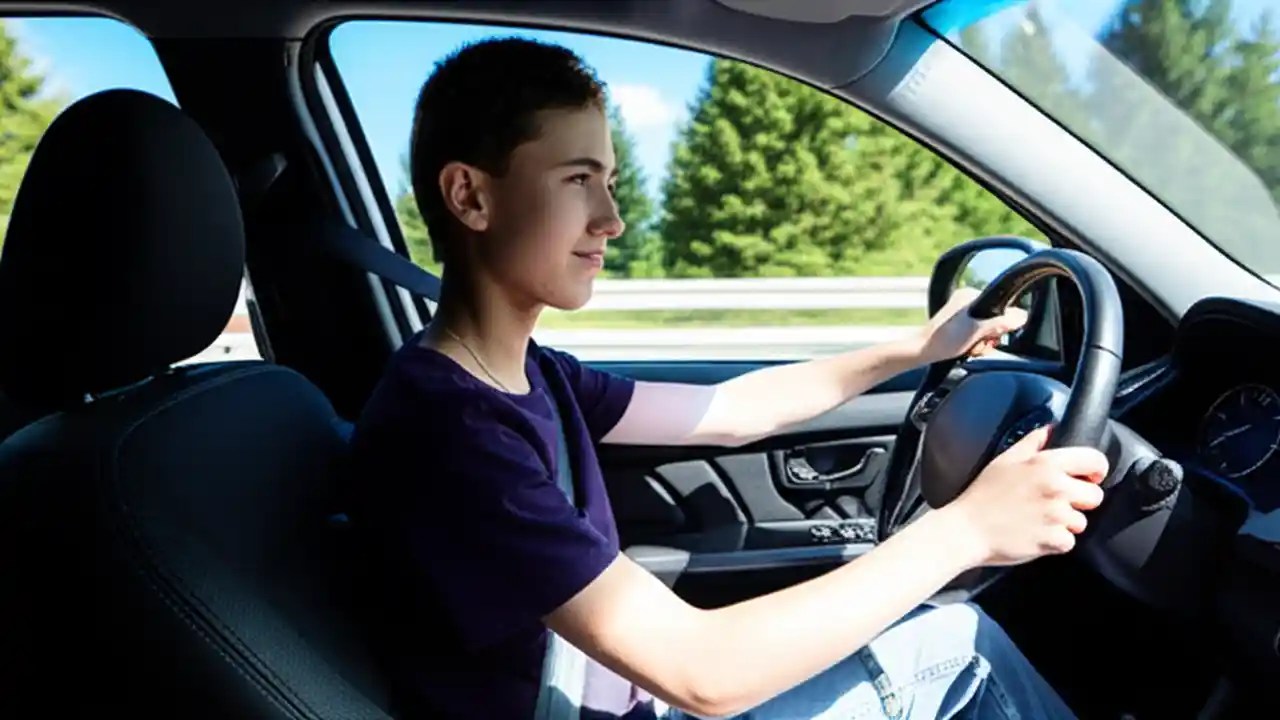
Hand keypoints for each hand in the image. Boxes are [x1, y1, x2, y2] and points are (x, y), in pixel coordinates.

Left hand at [916, 287, 1026, 364]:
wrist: (922, 352)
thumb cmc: (945, 340)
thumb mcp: (977, 331)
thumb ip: (1001, 323)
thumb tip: (1022, 316)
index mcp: (970, 295)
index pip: (1000, 306)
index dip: (1001, 324)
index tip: (993, 335)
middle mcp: (965, 301)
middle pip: (994, 318)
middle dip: (990, 336)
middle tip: (979, 344)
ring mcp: (961, 313)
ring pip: (985, 328)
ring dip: (982, 342)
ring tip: (971, 348)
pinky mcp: (957, 325)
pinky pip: (976, 333)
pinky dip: (975, 343)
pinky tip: (967, 349)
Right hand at [942, 425, 1108, 567]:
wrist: (966, 530)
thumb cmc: (982, 496)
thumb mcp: (1005, 460)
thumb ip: (1032, 442)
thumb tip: (1051, 429)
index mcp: (1046, 464)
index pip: (1095, 461)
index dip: (1095, 470)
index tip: (1088, 477)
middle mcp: (1056, 488)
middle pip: (1095, 496)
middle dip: (1079, 501)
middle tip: (1054, 502)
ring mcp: (1056, 516)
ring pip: (1081, 522)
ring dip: (1065, 524)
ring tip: (1038, 520)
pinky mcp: (1053, 541)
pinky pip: (1068, 542)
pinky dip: (1054, 542)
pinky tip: (1035, 534)